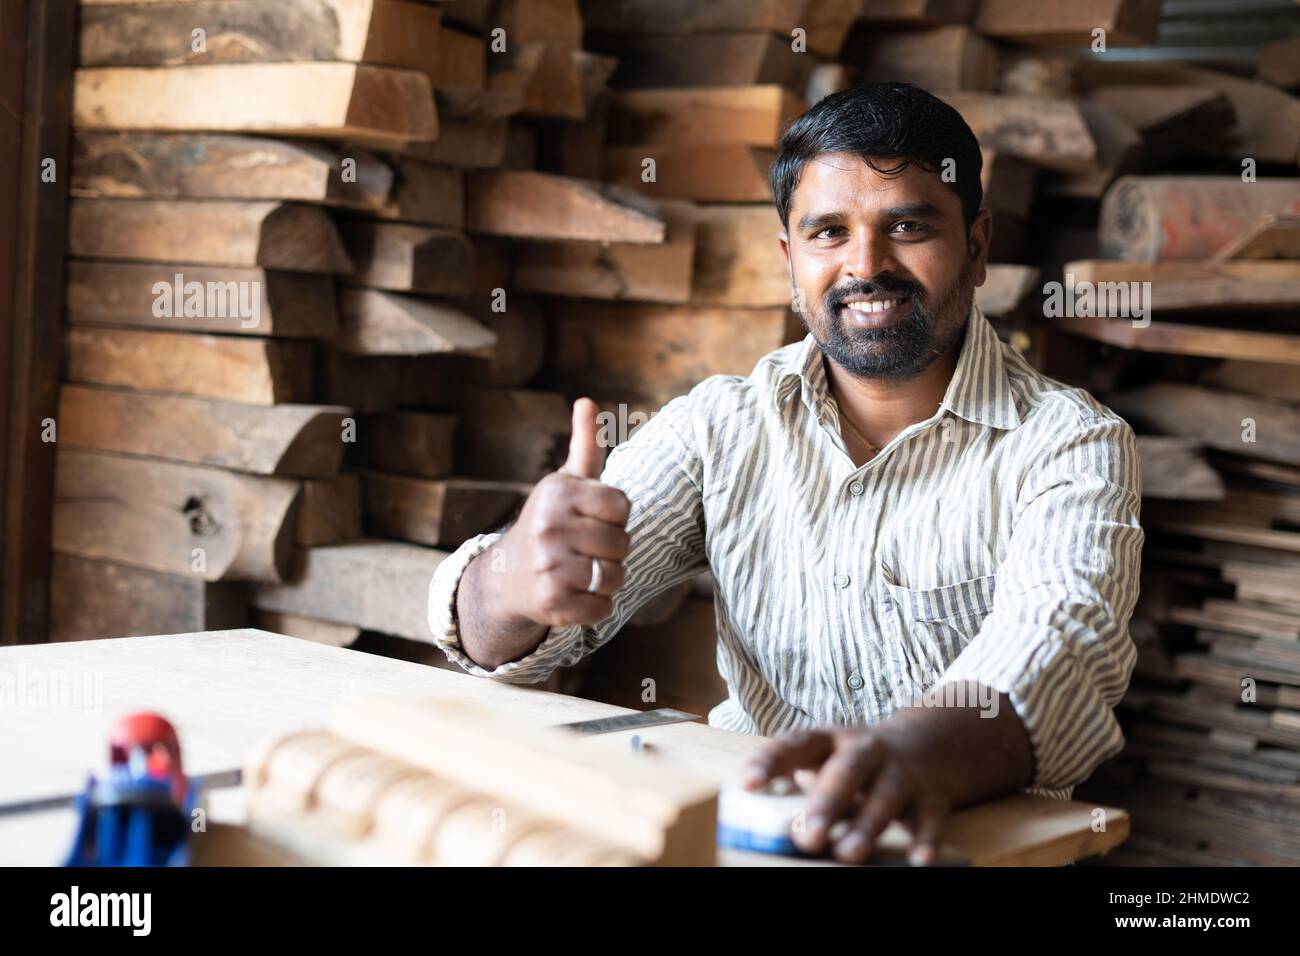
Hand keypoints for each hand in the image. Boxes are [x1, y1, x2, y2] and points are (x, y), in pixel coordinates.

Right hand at [493, 398, 631, 628]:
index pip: (622, 505)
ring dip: (608, 578)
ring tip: (583, 571)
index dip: (615, 515)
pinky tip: (576, 593)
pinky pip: (602, 608)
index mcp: (558, 493)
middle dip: (613, 549)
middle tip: (587, 548)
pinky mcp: (552, 603)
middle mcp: (550, 528)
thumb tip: (587, 401)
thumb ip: (585, 445)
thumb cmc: (550, 520)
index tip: (593, 517)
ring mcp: (549, 567)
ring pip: (615, 576)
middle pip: (622, 543)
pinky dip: (597, 606)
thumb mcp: (565, 482)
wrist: (507, 575)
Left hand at [740, 725, 951, 864]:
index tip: (746, 783)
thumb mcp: (826, 758)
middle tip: (805, 836)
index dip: (770, 761)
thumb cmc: (856, 762)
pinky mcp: (932, 795)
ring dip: (867, 825)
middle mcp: (866, 750)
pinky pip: (930, 818)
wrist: (928, 744)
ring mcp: (901, 771)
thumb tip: (753, 812)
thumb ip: (797, 779)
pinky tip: (919, 860)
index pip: (795, 744)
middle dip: (825, 803)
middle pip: (845, 771)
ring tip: (848, 854)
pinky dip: (926, 839)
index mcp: (830, 739)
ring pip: (886, 796)